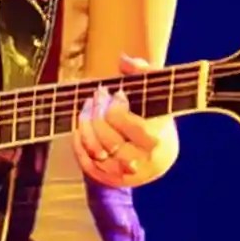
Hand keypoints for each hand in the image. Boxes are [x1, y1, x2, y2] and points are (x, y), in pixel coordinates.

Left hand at [71, 53, 159, 187]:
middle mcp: (143, 161)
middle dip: (96, 112)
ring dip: (85, 125)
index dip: (115, 106)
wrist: (159, 151)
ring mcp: (126, 174)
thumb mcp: (155, 92)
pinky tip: (81, 127)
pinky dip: (80, 144)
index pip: (127, 123)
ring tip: (87, 107)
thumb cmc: (154, 116)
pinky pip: (87, 164)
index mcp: (158, 139)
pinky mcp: (112, 180)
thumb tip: (123, 60)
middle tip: (97, 95)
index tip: (117, 93)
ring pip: (96, 151)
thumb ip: (143, 72)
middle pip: (108, 138)